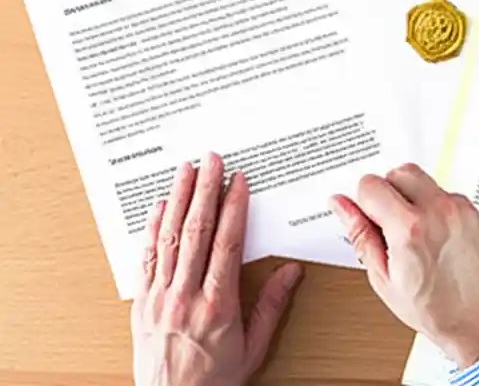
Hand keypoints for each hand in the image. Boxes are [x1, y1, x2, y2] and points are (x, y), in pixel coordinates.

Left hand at [132, 153, 303, 385]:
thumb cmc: (215, 381)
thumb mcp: (254, 347)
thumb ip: (271, 306)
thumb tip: (291, 272)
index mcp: (218, 306)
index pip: (227, 243)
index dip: (234, 207)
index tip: (238, 181)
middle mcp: (185, 297)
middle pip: (197, 231)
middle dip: (205, 190)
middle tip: (211, 160)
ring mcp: (160, 298)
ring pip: (170, 238)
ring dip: (179, 199)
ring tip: (185, 171)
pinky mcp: (142, 304)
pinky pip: (147, 259)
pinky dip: (153, 229)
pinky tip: (159, 207)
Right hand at [329, 163, 478, 367]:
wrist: (471, 319)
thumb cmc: (430, 307)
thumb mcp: (382, 275)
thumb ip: (359, 233)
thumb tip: (340, 204)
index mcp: (410, 228)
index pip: (371, 184)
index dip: (363, 203)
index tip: (368, 220)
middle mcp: (437, 211)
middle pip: (398, 172)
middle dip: (386, 193)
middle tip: (388, 225)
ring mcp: (458, 208)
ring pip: (421, 177)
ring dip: (409, 195)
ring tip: (409, 230)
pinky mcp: (471, 210)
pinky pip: (441, 191)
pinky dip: (430, 204)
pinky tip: (429, 232)